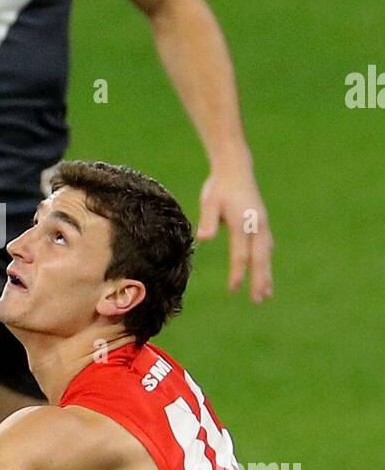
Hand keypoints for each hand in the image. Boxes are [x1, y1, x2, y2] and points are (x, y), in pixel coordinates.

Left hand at [197, 166, 273, 302]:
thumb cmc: (219, 187)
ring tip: (265, 295)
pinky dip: (266, 262)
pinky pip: (267, 248)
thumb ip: (208, 220)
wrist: (236, 169)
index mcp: (242, 222)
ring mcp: (262, 225)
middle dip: (259, 280)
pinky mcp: (263, 224)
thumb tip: (203, 238)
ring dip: (266, 275)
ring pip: (266, 255)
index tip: (234, 289)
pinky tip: (266, 274)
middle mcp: (257, 225)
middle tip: (257, 300)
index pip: (241, 253)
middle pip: (259, 258)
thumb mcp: (209, 201)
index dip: (238, 272)